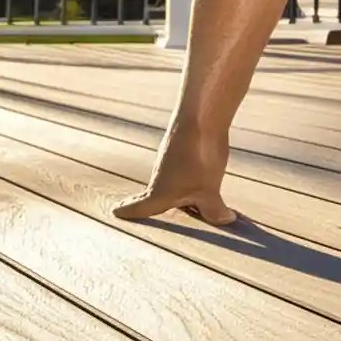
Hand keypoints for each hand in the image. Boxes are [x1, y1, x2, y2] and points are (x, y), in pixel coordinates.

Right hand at [113, 122, 236, 224]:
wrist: (201, 120)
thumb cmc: (197, 161)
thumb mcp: (209, 192)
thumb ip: (214, 211)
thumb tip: (226, 220)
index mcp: (159, 194)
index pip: (139, 207)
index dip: (128, 211)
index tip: (115, 212)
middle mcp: (160, 178)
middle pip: (151, 196)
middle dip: (147, 205)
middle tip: (136, 208)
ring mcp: (171, 163)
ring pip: (169, 184)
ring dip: (172, 195)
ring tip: (180, 204)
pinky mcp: (184, 151)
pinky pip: (182, 171)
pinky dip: (186, 181)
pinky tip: (199, 180)